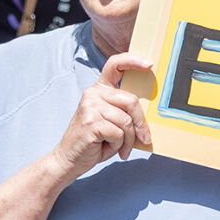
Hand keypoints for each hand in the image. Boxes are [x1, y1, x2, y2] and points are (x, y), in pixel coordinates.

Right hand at [51, 52, 152, 178]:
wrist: (69, 159)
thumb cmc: (94, 141)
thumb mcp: (110, 120)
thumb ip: (124, 111)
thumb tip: (151, 112)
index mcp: (99, 90)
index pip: (115, 64)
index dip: (133, 61)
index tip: (149, 64)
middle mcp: (93, 94)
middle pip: (131, 101)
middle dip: (141, 124)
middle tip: (145, 139)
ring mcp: (90, 107)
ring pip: (126, 121)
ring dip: (128, 140)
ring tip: (120, 148)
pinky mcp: (91, 122)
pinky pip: (119, 133)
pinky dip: (118, 145)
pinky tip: (106, 148)